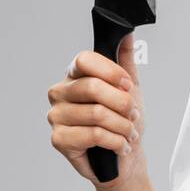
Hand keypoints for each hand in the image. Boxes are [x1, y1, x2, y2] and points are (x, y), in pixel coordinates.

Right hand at [46, 33, 147, 187]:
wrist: (124, 157)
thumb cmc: (123, 121)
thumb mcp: (130, 88)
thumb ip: (125, 60)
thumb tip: (126, 32)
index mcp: (74, 75)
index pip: (85, 60)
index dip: (111, 72)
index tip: (128, 86)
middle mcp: (60, 92)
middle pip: (93, 88)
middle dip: (123, 103)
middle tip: (133, 115)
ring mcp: (56, 116)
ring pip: (96, 113)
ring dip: (123, 126)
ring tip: (129, 132)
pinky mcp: (58, 139)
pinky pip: (93, 135)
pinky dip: (116, 142)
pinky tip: (120, 146)